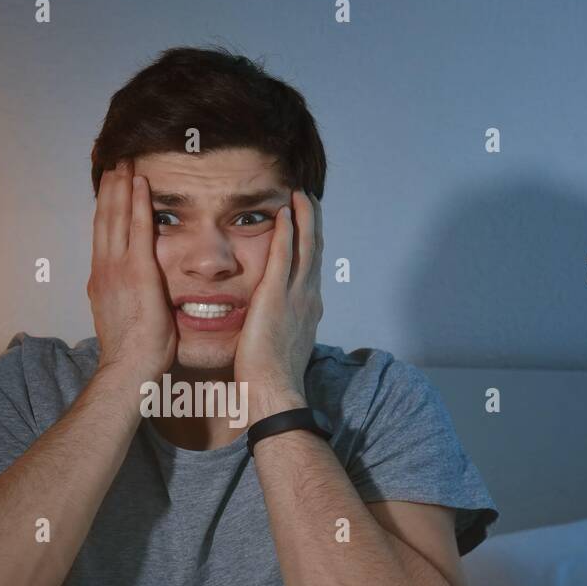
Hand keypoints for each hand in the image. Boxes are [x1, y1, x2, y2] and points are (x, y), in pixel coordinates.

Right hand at [87, 159, 176, 383]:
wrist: (129, 370)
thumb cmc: (134, 355)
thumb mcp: (126, 318)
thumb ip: (130, 299)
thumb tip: (141, 294)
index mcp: (101, 281)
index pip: (103, 237)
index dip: (105, 210)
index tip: (109, 190)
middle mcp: (103, 270)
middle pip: (104, 220)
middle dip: (109, 189)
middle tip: (113, 164)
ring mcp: (117, 269)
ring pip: (116, 218)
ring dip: (121, 187)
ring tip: (124, 163)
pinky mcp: (136, 272)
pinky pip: (138, 229)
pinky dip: (138, 203)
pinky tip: (142, 182)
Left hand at [235, 189, 323, 421]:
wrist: (274, 391)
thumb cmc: (271, 378)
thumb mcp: (280, 345)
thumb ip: (279, 327)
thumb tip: (273, 325)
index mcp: (308, 309)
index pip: (311, 266)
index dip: (311, 242)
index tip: (307, 223)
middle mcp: (308, 297)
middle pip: (315, 249)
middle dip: (313, 221)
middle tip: (308, 197)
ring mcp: (296, 296)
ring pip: (306, 246)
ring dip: (304, 217)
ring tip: (300, 194)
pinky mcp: (277, 297)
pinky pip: (284, 255)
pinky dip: (287, 231)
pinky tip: (284, 211)